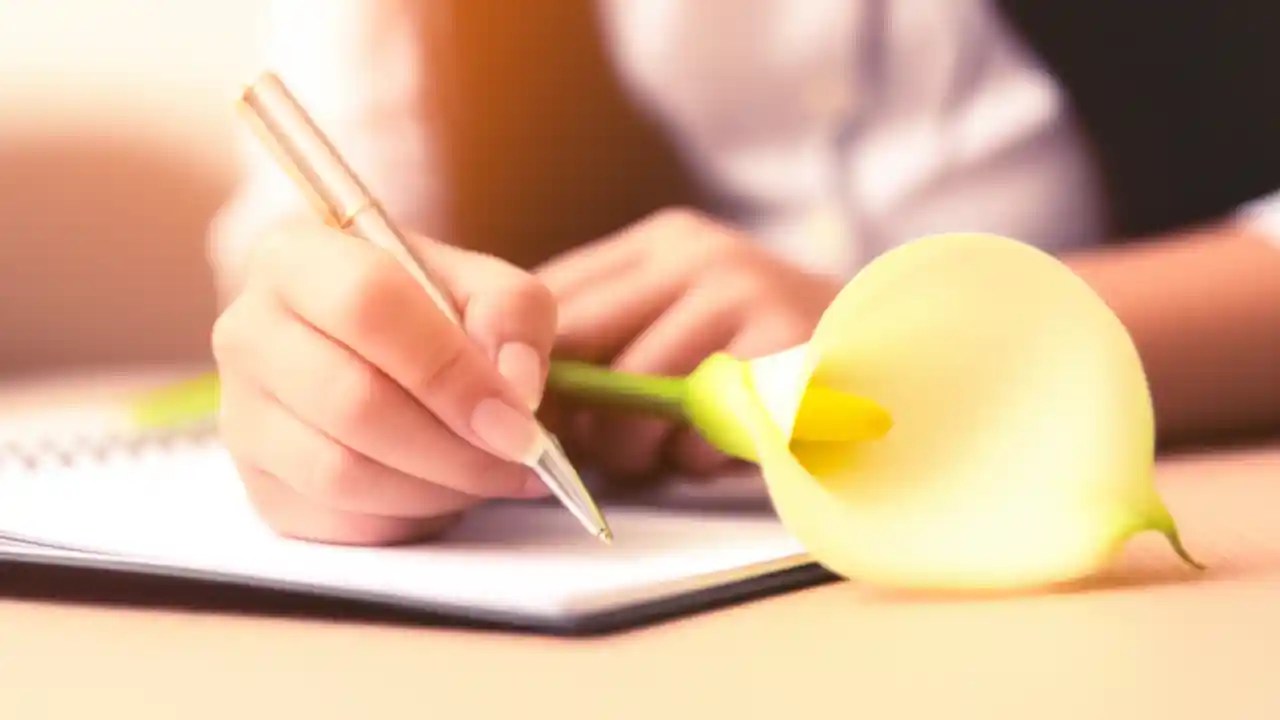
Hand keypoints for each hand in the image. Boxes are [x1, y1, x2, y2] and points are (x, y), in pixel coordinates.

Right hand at [212, 217, 556, 544]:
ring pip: (344, 474)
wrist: (382, 359)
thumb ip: (513, 315)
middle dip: (456, 446)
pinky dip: (408, 518)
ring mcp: (242, 417)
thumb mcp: (485, 288)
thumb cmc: (432, 314)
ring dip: (438, 488)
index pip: (367, 304)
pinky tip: (446, 493)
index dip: (449, 369)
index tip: (514, 416)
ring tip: (491, 475)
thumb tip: (513, 388)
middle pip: (355, 402)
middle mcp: (249, 333)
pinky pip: (338, 521)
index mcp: (297, 258)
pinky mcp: (258, 488)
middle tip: (520, 459)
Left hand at [537, 207, 842, 483]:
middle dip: (577, 415)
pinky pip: (697, 429)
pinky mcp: (782, 348)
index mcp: (664, 243)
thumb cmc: (769, 358)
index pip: (550, 298)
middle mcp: (699, 255)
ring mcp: (745, 295)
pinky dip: (699, 456)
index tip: (530, 417)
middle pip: (577, 345)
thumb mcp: (687, 321)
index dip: (527, 369)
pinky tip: (725, 445)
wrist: (898, 358)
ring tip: (677, 448)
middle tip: (597, 449)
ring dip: (642, 448)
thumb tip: (512, 387)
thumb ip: (612, 336)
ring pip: (632, 399)